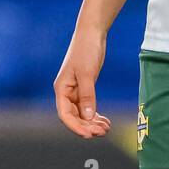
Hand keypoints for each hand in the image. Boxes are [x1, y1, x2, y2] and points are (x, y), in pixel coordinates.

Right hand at [54, 24, 112, 138]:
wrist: (92, 33)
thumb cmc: (86, 50)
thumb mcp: (87, 73)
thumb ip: (87, 95)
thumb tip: (88, 117)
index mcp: (61, 89)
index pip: (65, 114)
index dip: (76, 127)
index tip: (89, 135)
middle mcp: (66, 92)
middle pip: (74, 116)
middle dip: (87, 126)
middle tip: (103, 132)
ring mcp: (76, 91)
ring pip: (82, 113)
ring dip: (93, 123)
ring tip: (106, 129)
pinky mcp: (85, 87)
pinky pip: (88, 107)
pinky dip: (96, 115)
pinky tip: (105, 121)